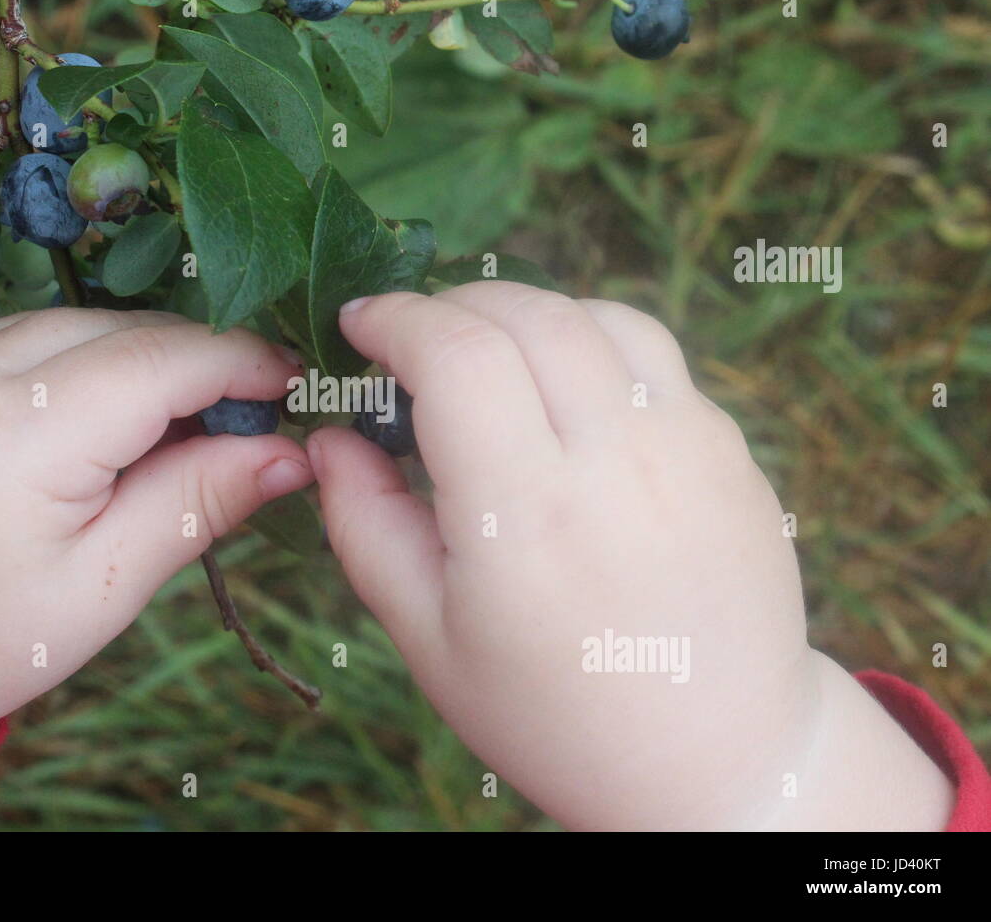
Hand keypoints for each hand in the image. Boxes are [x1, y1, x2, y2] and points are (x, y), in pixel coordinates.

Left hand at [0, 309, 311, 741]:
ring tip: (183, 427)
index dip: (241, 364)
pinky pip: (35, 334)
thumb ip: (197, 504)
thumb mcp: (102, 590)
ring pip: (83, 323)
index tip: (299, 387)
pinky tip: (112, 418)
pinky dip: (91, 362)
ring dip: (148, 359)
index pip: (158, 362)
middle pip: (124, 330)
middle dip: (200, 363)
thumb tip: (294, 452)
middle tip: (250, 422)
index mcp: (8, 437)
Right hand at [307, 281, 952, 829]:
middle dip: (451, 305)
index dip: (395, 318)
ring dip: (525, 312)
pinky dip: (590, 342)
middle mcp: (615, 461)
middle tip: (413, 343)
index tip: (359, 325)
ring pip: (597, 315)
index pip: (455, 354)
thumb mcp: (429, 640)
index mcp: (524, 515)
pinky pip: (654, 355)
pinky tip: (564, 392)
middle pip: (525, 315)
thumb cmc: (553, 713)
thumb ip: (364, 525)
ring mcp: (687, 446)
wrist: (716, 755)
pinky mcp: (730, 449)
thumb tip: (330, 435)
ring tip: (488, 355)